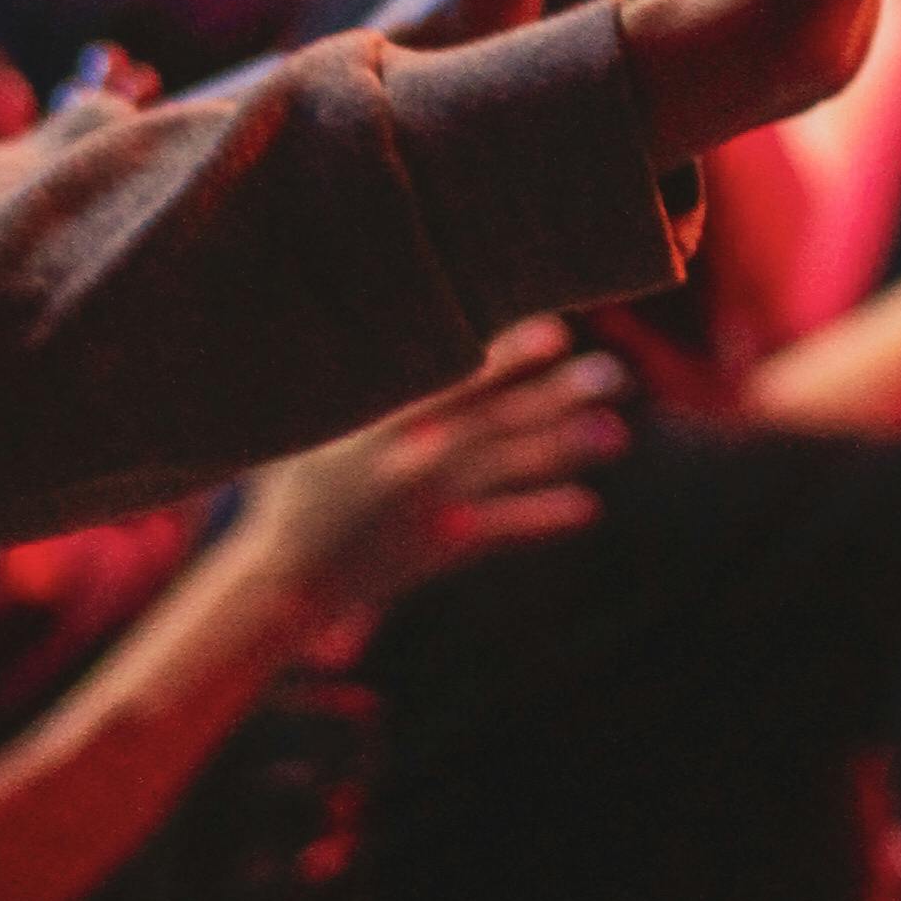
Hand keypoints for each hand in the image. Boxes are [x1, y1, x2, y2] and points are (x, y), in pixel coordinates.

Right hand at [243, 321, 627, 647]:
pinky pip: (503, 530)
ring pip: (509, 471)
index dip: (510, 356)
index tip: (558, 332)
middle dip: (559, 396)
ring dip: (565, 452)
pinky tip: (588, 508)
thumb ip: (365, 387)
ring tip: (615, 434)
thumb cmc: (300, 491)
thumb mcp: (317, 427)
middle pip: (499, 419)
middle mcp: (412, 458)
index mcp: (385, 421)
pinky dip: (544, 518)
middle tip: (612, 375)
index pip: (459, 379)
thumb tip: (388, 323)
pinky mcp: (442, 548)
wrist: (285, 577)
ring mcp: (430, 504)